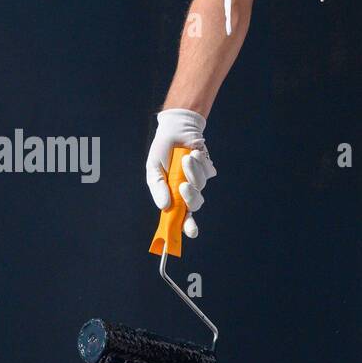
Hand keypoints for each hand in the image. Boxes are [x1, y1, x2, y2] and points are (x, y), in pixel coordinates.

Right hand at [145, 108, 216, 237]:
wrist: (175, 130)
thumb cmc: (162, 151)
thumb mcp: (153, 170)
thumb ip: (158, 188)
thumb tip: (164, 207)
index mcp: (173, 196)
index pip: (180, 217)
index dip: (186, 226)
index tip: (190, 232)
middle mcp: (187, 192)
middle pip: (194, 205)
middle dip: (190, 197)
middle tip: (183, 186)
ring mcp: (199, 181)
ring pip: (201, 186)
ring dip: (193, 172)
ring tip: (186, 158)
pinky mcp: (208, 170)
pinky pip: (208, 172)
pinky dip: (200, 163)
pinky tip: (193, 153)